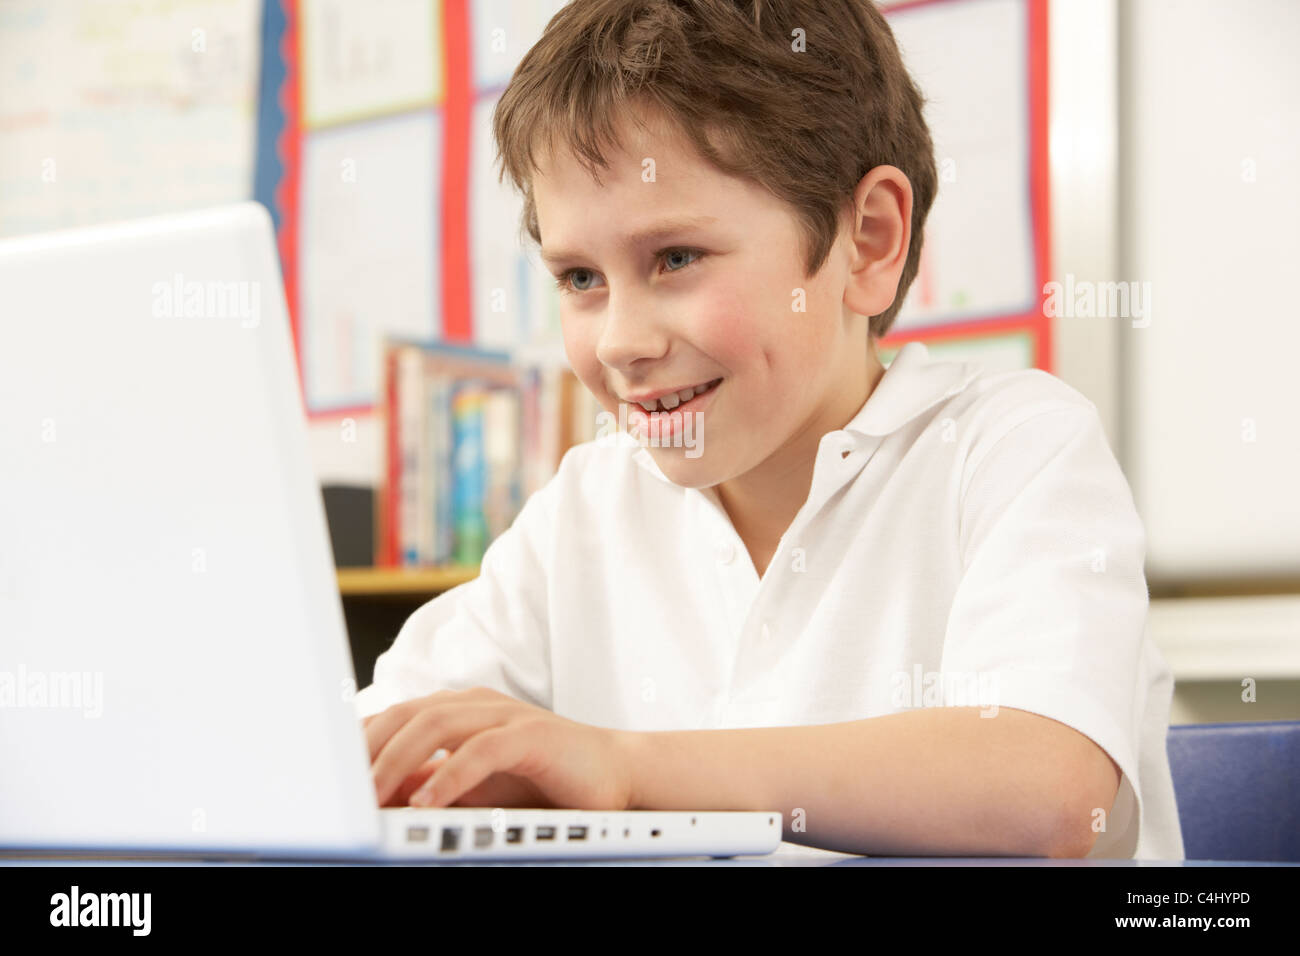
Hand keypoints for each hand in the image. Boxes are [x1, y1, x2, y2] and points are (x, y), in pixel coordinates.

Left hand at [363, 687, 636, 810]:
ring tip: (373, 797)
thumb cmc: (543, 783)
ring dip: (398, 761)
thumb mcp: (474, 786)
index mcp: (459, 710)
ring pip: (437, 724)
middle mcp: (478, 705)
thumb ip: (430, 782)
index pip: (395, 715)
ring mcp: (507, 715)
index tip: (331, 779)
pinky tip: (428, 800)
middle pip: (407, 713)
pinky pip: (482, 750)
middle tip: (342, 793)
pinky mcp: (533, 736)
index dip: (359, 743)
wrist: (616, 777)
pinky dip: (450, 775)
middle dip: (369, 751)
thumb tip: (378, 796)